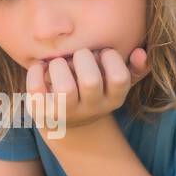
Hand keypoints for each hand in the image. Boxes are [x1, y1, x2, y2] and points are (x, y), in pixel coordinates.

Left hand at [25, 47, 149, 134]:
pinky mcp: (42, 114)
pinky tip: (40, 67)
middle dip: (82, 57)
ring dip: (59, 65)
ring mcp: (66, 114)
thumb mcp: (116, 84)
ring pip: (65, 88)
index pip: (119, 78)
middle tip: (77, 56)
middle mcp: (91, 109)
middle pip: (90, 81)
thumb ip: (135, 68)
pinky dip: (35, 72)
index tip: (101, 53)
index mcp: (112, 99)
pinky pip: (35, 90)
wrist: (65, 124)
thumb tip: (141, 52)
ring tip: (58, 63)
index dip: (110, 58)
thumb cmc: (94, 92)